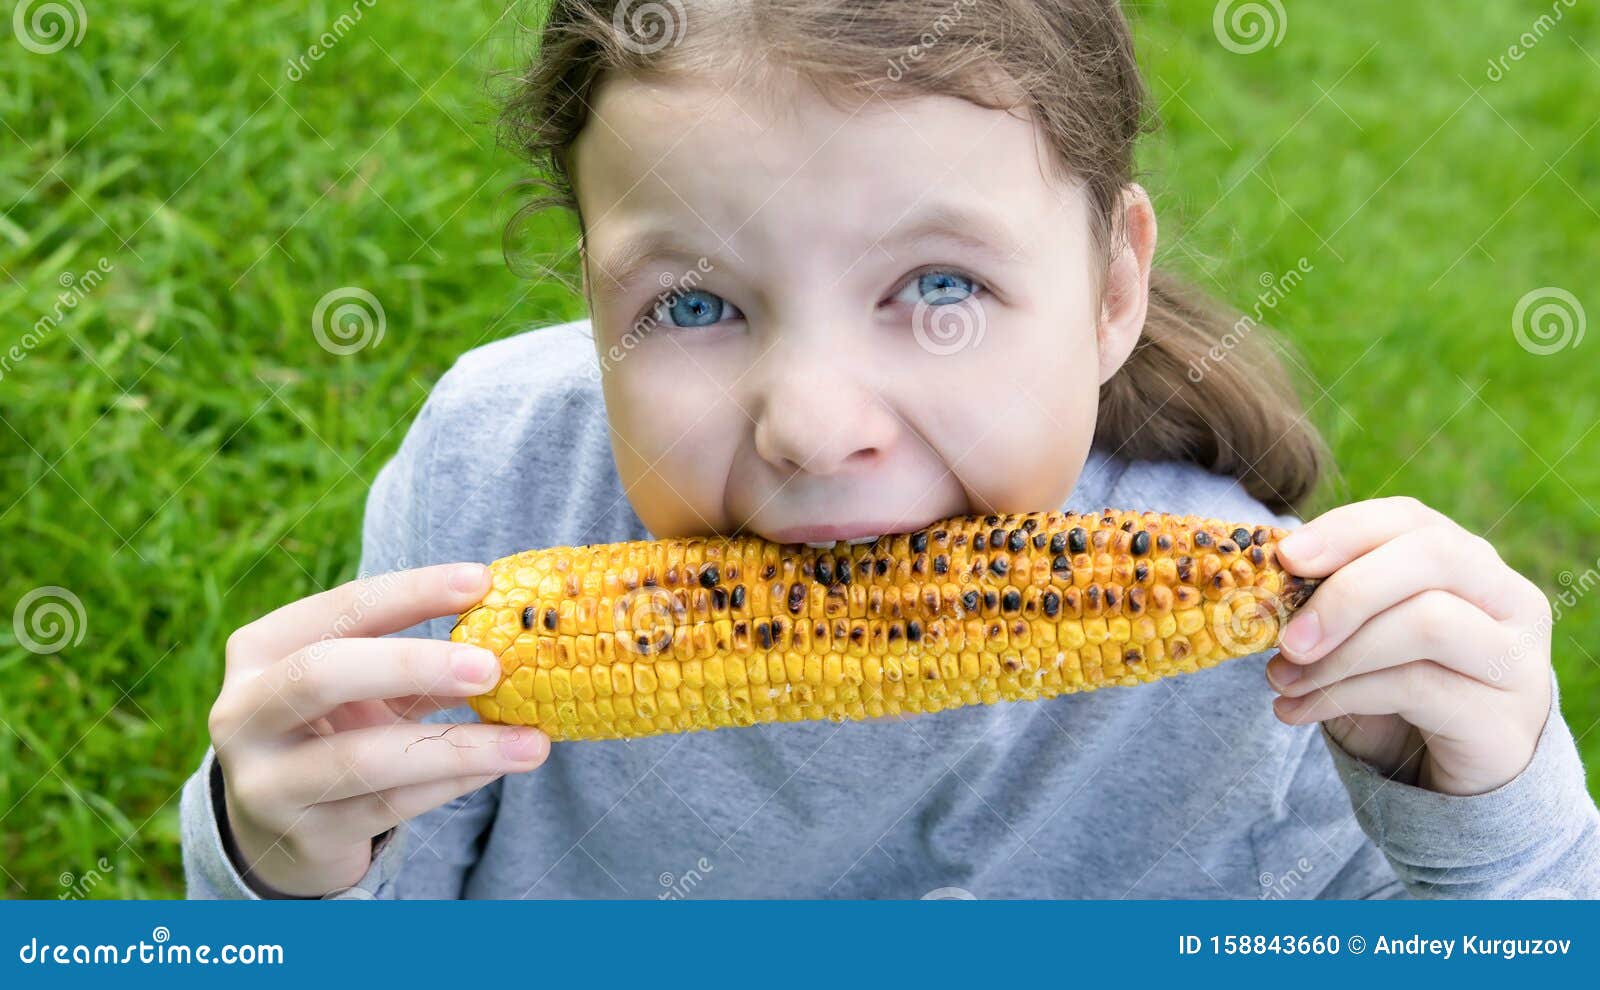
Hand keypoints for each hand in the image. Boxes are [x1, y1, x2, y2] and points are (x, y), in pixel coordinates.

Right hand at [207, 562, 549, 896]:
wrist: (278, 829)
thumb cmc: (335, 729)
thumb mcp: (360, 685)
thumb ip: (416, 660)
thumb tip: (512, 633)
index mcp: (260, 650)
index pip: (340, 608)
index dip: (411, 592)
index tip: (481, 582)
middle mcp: (245, 712)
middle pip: (323, 674)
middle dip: (413, 664)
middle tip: (492, 667)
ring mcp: (265, 781)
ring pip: (364, 757)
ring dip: (459, 747)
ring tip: (531, 742)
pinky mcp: (302, 835)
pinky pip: (390, 805)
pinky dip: (452, 783)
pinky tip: (497, 766)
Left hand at [1264, 496, 1553, 795]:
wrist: (1444, 775)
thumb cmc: (1394, 690)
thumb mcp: (1360, 636)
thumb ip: (1328, 602)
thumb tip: (1263, 583)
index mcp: (1470, 563)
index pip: (1411, 520)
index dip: (1345, 531)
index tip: (1286, 558)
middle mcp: (1508, 599)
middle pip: (1431, 558)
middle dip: (1346, 592)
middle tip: (1285, 637)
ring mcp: (1516, 659)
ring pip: (1427, 623)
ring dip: (1337, 654)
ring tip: (1281, 681)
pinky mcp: (1504, 720)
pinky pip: (1417, 688)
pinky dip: (1341, 696)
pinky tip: (1295, 711)